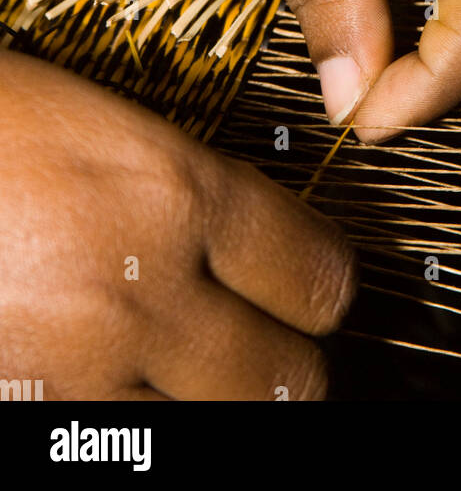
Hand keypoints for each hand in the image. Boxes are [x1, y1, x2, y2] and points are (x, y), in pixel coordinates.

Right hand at [0, 51, 355, 398]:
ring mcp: (84, 373)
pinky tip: (109, 378)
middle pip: (291, 378)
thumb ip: (182, 176)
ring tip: (188, 363)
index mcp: (171, 191)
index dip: (325, 280)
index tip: (313, 277)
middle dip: (286, 356)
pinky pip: (133, 447)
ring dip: (215, 396)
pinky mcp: (30, 423)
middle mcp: (142, 291)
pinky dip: (135, 421)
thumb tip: (241, 220)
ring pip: (223, 426)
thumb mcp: (93, 119)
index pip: (322, 275)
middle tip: (261, 332)